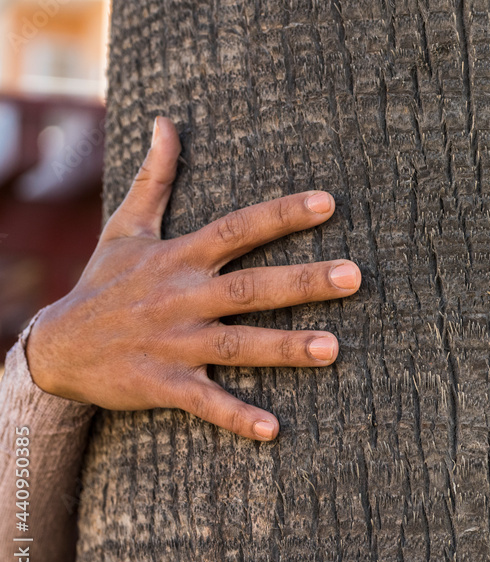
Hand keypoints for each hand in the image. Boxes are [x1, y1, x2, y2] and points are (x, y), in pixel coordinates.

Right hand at [25, 117, 361, 440]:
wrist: (55, 348)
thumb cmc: (103, 284)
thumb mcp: (126, 228)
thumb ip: (155, 178)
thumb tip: (164, 122)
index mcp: (179, 257)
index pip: (237, 228)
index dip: (281, 215)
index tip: (328, 203)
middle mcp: (182, 297)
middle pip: (251, 287)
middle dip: (303, 281)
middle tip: (355, 277)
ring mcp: (174, 343)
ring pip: (238, 344)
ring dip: (285, 348)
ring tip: (333, 349)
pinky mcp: (163, 384)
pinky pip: (205, 402)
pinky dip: (237, 416)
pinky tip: (273, 430)